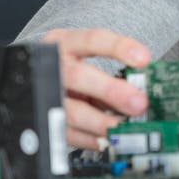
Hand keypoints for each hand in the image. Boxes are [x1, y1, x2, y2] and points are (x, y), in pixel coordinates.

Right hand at [41, 29, 150, 149]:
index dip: (119, 48)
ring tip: (124, 127)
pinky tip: (108, 138)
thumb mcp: (88, 60)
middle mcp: (52, 67)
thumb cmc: (71, 66)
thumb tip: (145, 93)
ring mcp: (43, 95)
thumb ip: (113, 73)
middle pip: (78, 77)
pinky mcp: (42, 120)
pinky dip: (90, 139)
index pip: (93, 40)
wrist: (32, 78)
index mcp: (66, 44)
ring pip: (70, 111)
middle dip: (111, 91)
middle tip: (139, 103)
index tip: (144, 59)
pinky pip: (65, 134)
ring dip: (101, 122)